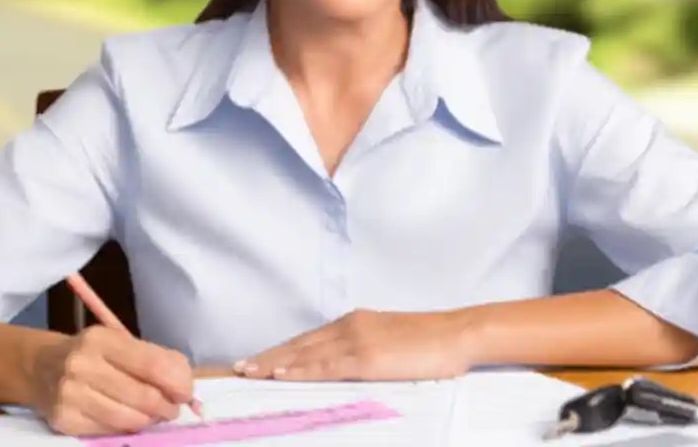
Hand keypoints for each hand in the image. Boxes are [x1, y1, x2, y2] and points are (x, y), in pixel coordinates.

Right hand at [28, 326, 193, 435]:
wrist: (39, 366)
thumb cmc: (91, 353)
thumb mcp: (119, 343)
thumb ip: (155, 358)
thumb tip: (186, 384)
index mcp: (101, 339)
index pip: (152, 364)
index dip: (177, 383)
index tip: (186, 393)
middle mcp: (82, 365)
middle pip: (143, 396)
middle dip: (166, 407)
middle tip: (171, 408)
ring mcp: (70, 395)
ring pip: (128, 419)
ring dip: (149, 421)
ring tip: (153, 415)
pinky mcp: (64, 420)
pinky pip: (109, 431)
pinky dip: (126, 428)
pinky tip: (128, 419)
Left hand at [234, 309, 476, 381]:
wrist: (458, 333)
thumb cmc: (431, 342)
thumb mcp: (391, 342)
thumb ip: (366, 350)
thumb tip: (348, 364)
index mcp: (355, 322)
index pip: (309, 338)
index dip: (281, 349)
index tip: (258, 358)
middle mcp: (350, 326)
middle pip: (299, 344)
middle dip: (268, 355)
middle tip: (239, 366)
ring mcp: (357, 340)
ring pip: (305, 353)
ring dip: (274, 363)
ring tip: (249, 371)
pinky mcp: (367, 358)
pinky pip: (326, 366)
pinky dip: (300, 369)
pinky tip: (282, 374)